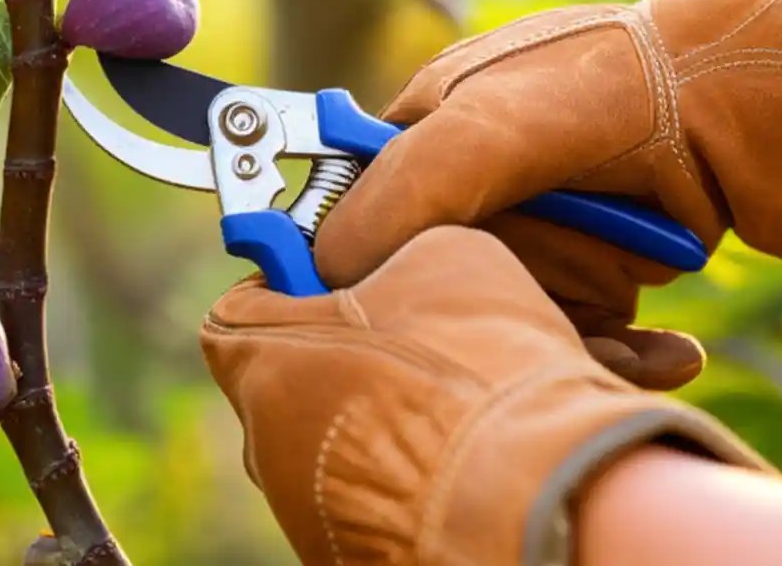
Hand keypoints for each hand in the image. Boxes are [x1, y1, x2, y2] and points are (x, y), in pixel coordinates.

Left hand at [204, 226, 766, 564]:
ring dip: (373, 415)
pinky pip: (365, 495)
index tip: (336, 275)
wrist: (543, 500)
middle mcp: (267, 446)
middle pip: (284, 377)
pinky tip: (462, 458)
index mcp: (265, 360)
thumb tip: (394, 258)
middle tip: (410, 336)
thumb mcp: (445, 253)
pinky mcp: (348, 556)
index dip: (291, 281)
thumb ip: (390, 246)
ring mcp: (306, 511)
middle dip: (338, 352)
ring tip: (451, 403)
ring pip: (328, 440)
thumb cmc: (483, 375)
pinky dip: (400, 473)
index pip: (239, 305)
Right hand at [314, 0, 781, 389]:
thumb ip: (395, 192)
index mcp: (424, 133)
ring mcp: (538, 230)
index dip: (367, 265)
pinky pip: (579, 333)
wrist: (739, 100)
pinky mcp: (594, 268)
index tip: (379, 307)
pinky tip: (665, 353)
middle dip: (487, 310)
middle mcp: (475, 187)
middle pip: (440, 285)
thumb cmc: (601, 89)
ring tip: (622, 344)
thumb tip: (326, 270)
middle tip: (526, 320)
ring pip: (510, 321)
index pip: (361, 215)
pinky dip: (621, 354)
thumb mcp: (479, 130)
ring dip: (568, 339)